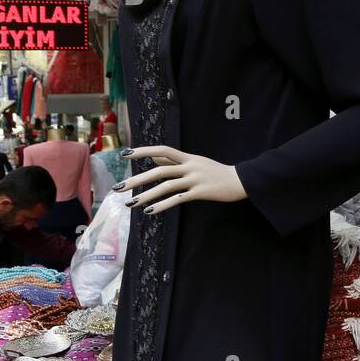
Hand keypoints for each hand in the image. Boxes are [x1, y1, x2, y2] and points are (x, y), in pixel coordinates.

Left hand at [114, 146, 246, 214]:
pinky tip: (151, 211)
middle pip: (159, 170)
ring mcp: (195, 179)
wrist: (241, 180)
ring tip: (131, 204)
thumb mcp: (196, 163)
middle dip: (136, 180)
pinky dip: (163, 205)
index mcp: (188, 157)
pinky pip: (178, 198)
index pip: (162, 150)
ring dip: (146, 195)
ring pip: (166, 186)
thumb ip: (175, 162)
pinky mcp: (201, 192)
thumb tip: (154, 159)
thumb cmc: (217, 172)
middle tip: (118, 188)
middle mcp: (190, 166)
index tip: (125, 154)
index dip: (144, 150)